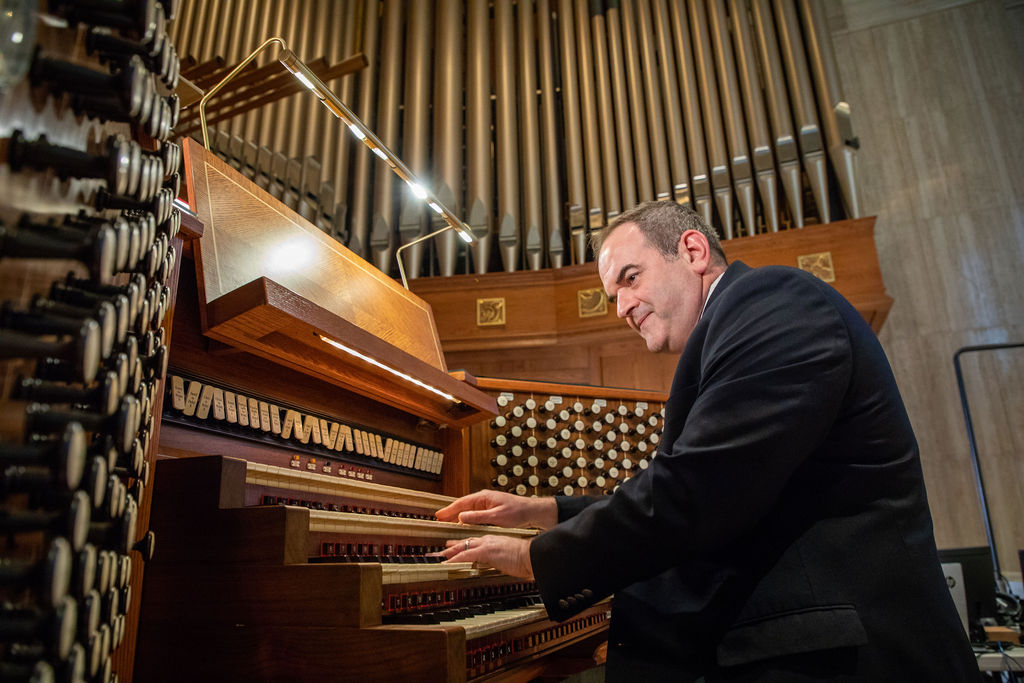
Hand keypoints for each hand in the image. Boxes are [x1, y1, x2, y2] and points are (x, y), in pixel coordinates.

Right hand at [435, 489, 557, 529]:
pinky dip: (466, 517)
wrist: (531, 511)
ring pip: (468, 509)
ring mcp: (487, 503)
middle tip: (438, 519)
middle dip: (450, 512)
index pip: (462, 503)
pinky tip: (463, 523)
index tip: (439, 515)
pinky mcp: (491, 509)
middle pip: (463, 505)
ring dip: (457, 515)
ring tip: (447, 522)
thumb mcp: (496, 517)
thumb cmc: (517, 512)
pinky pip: (474, 512)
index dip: (449, 509)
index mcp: (483, 497)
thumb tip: (461, 517)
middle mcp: (483, 498)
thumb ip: (478, 517)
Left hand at [439, 535, 533, 578]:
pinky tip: (447, 564)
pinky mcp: (486, 552)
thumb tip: (499, 565)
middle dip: (451, 548)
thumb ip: (502, 559)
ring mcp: (486, 545)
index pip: (474, 542)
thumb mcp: (510, 558)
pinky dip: (454, 560)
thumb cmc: (526, 558)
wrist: (532, 555)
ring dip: (448, 554)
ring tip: (437, 558)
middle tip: (440, 551)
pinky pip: (465, 556)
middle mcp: (488, 540)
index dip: (463, 545)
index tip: (454, 547)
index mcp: (493, 541)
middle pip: (465, 543)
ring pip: (462, 548)